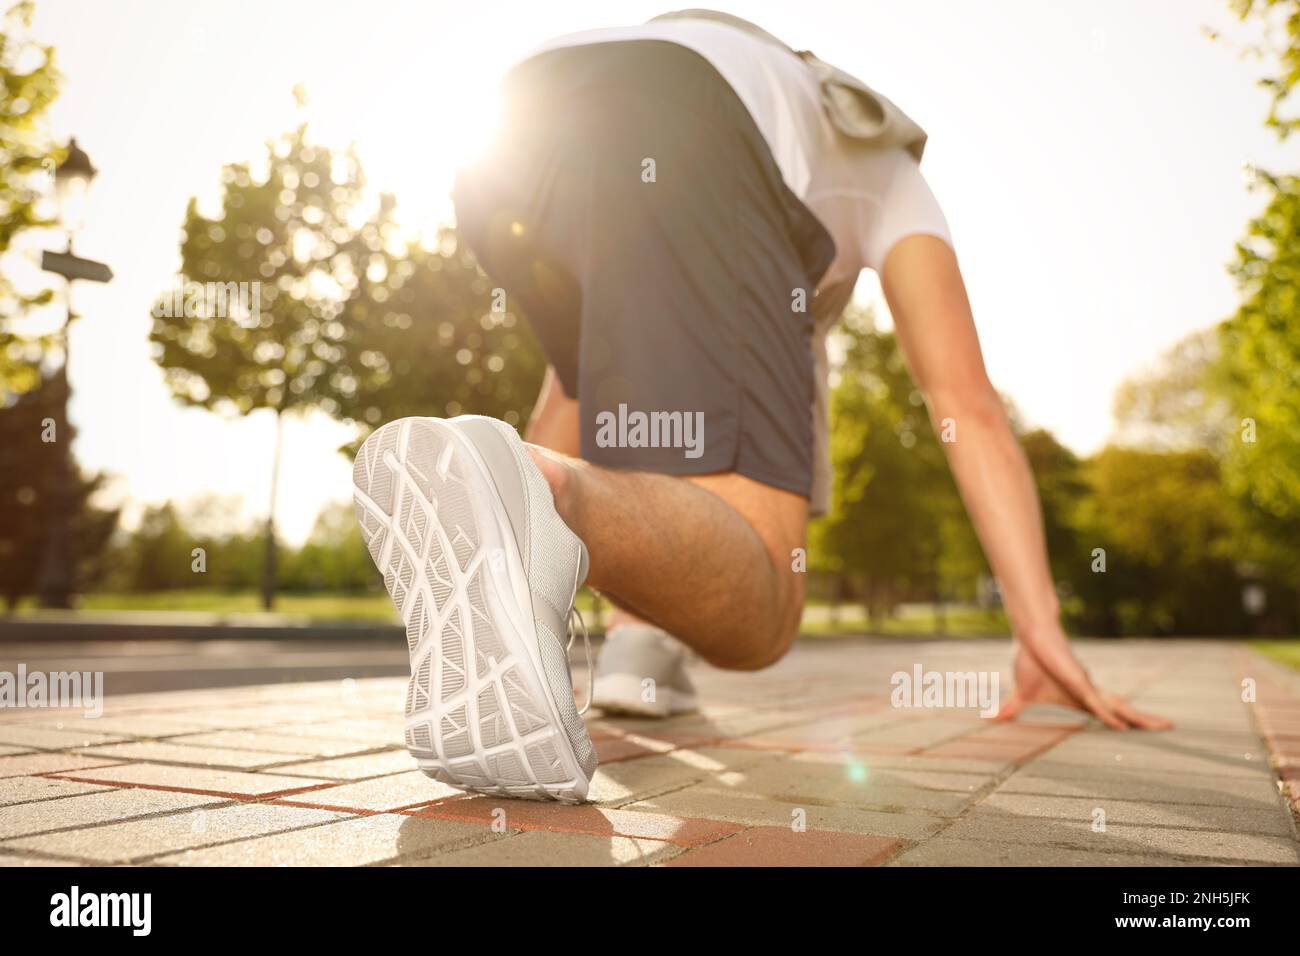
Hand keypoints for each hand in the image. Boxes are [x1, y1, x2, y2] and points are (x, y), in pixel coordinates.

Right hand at [998, 633, 1172, 730]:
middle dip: (1144, 719)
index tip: (1139, 729)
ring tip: (1162, 726)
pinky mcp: (1078, 681)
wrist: (1031, 636)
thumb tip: (991, 718)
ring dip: (1139, 718)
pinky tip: (1121, 727)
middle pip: (1122, 708)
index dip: (1124, 719)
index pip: (1108, 711)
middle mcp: (1089, 692)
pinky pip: (1096, 704)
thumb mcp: (1021, 694)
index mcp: (1080, 696)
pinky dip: (1108, 716)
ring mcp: (1086, 686)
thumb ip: (1012, 709)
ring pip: (1118, 706)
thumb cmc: (1030, 661)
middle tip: (1169, 726)